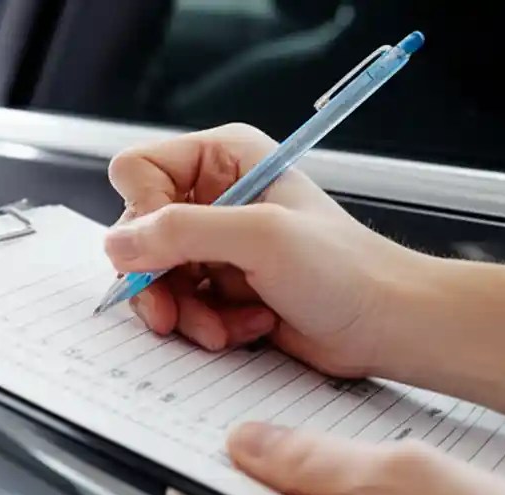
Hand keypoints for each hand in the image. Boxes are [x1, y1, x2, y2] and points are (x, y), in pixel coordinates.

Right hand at [105, 124, 428, 377]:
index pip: (138, 171)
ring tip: (223, 327)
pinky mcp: (221, 287)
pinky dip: (208, 325)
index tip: (161, 251)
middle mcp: (214, 196)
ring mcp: (216, 244)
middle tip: (174, 314)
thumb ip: (182, 231)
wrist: (386, 324)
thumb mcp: (261, 237)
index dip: (141, 215)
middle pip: (138, 233)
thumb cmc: (347, 270)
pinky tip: (248, 327)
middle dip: (159, 281)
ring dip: (185, 312)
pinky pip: (180, 307)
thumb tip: (118, 243)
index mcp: (223, 158)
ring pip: (154, 277)